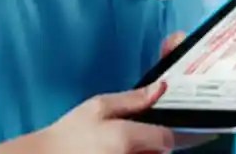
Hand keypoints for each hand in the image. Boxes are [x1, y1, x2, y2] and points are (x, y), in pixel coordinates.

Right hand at [33, 84, 175, 153]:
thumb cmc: (69, 133)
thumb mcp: (98, 107)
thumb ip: (133, 99)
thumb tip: (161, 88)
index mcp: (126, 139)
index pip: (166, 139)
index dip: (161, 133)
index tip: (150, 130)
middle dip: (150, 147)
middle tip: (126, 140)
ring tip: (114, 149)